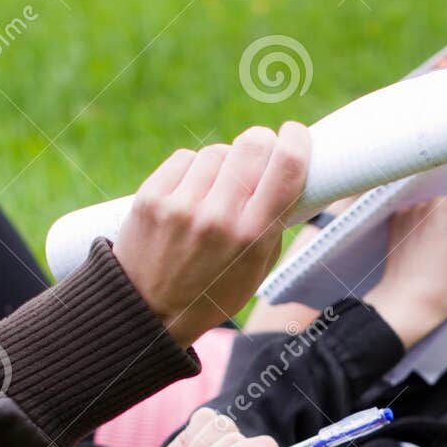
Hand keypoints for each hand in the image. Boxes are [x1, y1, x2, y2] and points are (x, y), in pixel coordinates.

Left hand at [113, 122, 311, 347]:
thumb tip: (283, 169)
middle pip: (253, 144)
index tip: (295, 133)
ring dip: (224, 164)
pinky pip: (186, 158)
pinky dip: (194, 170)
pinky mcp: (151, 197)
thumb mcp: (257, 269)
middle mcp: (218, 218)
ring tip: (217, 191)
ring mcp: (181, 205)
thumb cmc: (213, 291)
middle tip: (258, 157)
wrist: (150, 313)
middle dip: (261, 144)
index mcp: (253, 237)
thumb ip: (273, 222)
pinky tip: (192, 192)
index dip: (296, 140)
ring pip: (218, 152)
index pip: (286, 166)